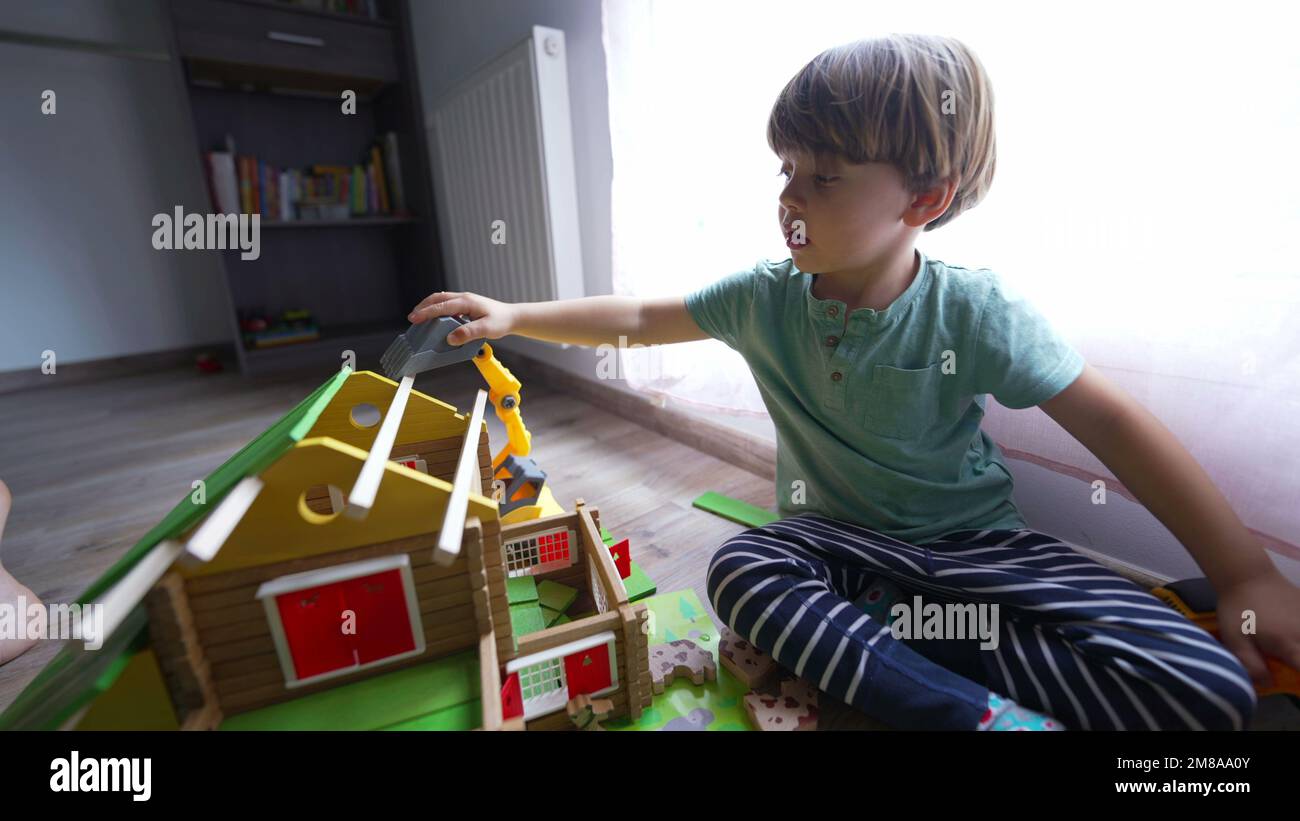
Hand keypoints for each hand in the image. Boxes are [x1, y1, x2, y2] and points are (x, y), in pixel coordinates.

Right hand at [407, 291, 517, 345]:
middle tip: (412, 318)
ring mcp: (464, 301)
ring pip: (441, 300)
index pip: (441, 306)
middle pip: (437, 298)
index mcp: (466, 302)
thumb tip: (451, 338)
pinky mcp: (465, 305)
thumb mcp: (486, 329)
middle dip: (423, 307)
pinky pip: (447, 304)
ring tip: (419, 317)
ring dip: (429, 307)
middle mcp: (464, 298)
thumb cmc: (501, 321)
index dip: (426, 312)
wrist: (512, 317)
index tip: (414, 318)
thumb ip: (468, 333)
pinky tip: (435, 319)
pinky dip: (437, 309)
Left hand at [1214, 570, 1299, 688]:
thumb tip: (1268, 683)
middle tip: (1281, 655)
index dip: (1298, 676)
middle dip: (1296, 658)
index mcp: (1289, 645)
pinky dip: (1297, 629)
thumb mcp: (1235, 640)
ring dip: (1296, 644)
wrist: (1246, 572)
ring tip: (1281, 642)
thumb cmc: (1238, 608)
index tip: (1290, 674)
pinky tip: (1285, 624)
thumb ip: (1251, 665)